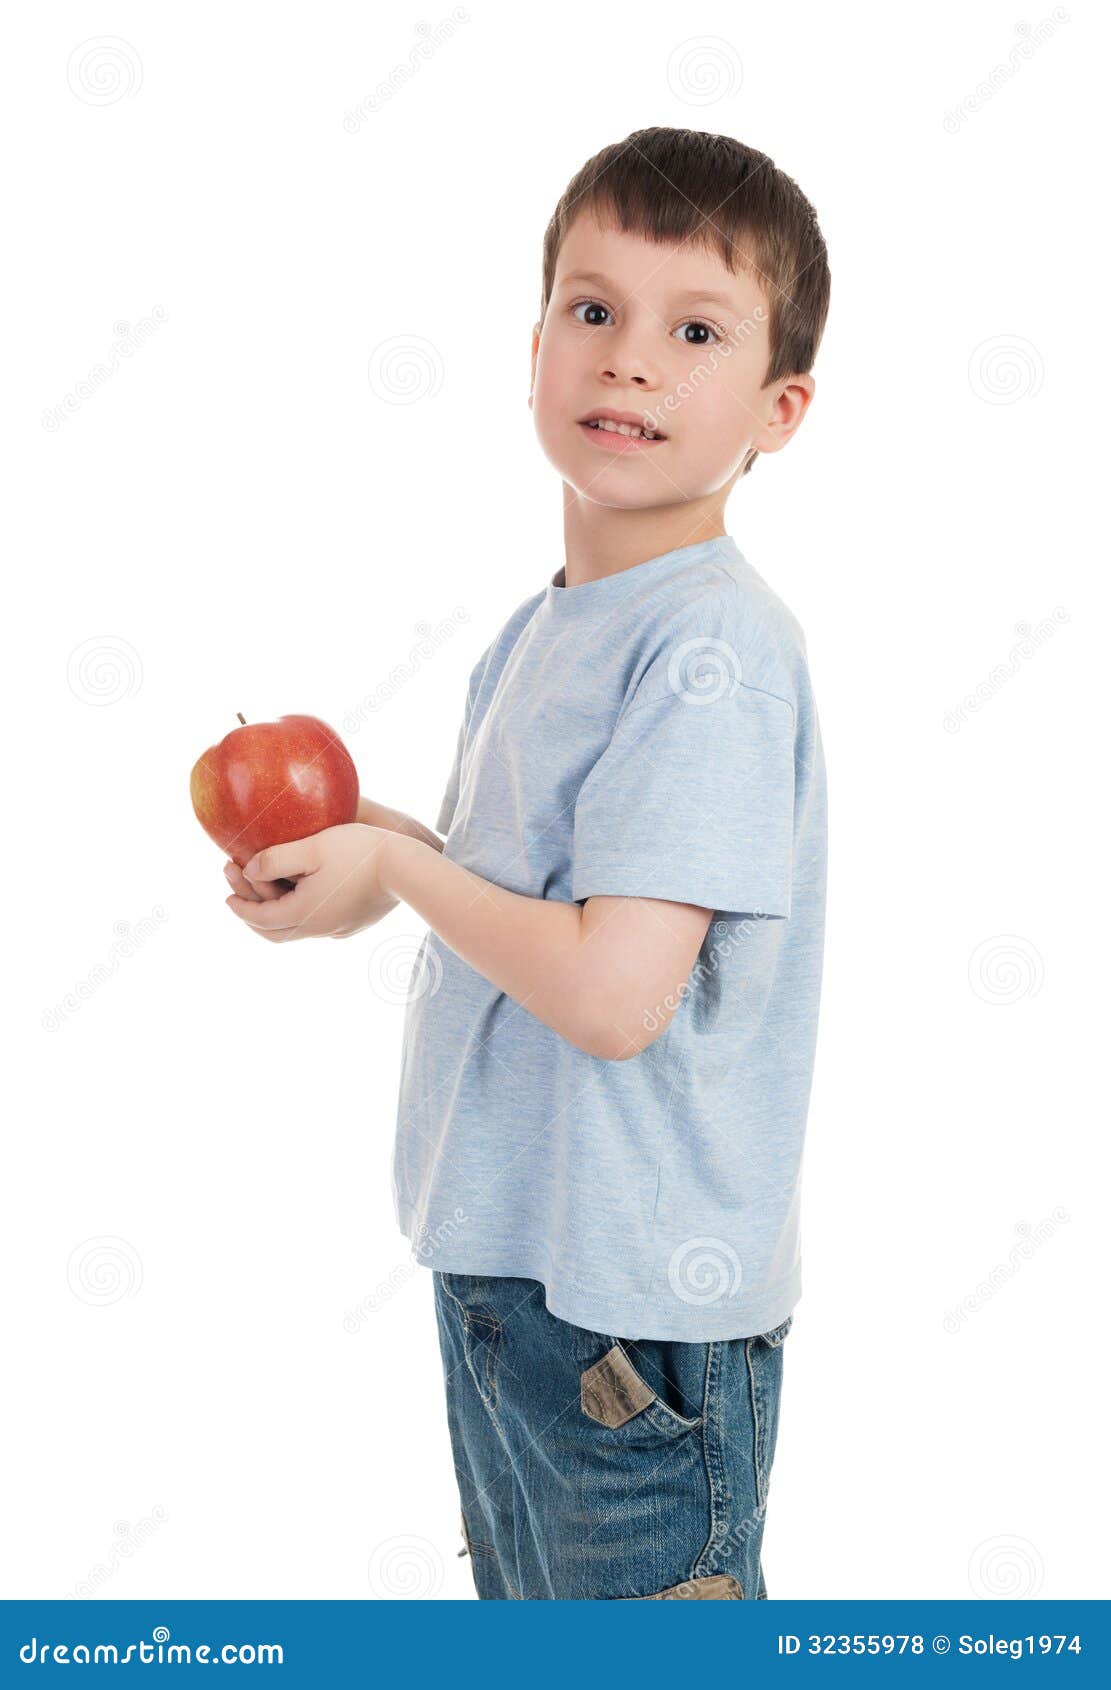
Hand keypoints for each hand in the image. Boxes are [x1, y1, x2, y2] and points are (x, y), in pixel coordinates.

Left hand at [224, 823, 398, 941]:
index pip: (259, 918)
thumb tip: (249, 869)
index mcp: (303, 914)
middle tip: (240, 895)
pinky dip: (300, 912)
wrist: (408, 867)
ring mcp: (339, 929)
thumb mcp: (310, 847)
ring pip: (298, 929)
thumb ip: (274, 858)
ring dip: (278, 913)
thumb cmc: (359, 851)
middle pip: (276, 933)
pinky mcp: (355, 923)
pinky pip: (318, 924)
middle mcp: (319, 929)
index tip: (227, 895)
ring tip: (271, 892)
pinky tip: (304, 894)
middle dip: (253, 914)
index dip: (239, 907)